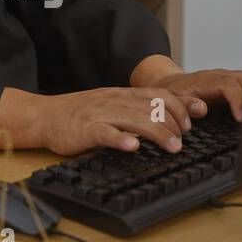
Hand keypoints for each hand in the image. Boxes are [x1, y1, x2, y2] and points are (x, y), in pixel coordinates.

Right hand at [30, 87, 197, 155]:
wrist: (45, 116)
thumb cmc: (80, 114)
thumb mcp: (111, 105)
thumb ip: (136, 109)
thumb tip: (167, 118)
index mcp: (123, 95)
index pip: (159, 94)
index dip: (180, 104)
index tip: (196, 116)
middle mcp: (115, 101)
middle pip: (152, 108)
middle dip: (174, 123)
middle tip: (186, 139)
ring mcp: (101, 114)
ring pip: (135, 120)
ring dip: (157, 133)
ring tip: (173, 147)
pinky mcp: (86, 129)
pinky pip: (106, 133)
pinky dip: (120, 139)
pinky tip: (133, 147)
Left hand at [130, 55, 241, 121]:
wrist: (170, 84)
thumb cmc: (171, 93)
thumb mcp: (171, 100)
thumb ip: (185, 104)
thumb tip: (202, 109)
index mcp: (206, 80)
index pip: (229, 85)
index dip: (237, 100)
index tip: (240, 118)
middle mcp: (219, 76)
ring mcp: (227, 78)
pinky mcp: (231, 83)